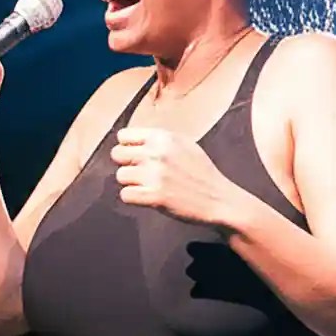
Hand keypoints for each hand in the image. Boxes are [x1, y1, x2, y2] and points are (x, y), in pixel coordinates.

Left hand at [111, 127, 241, 226]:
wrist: (219, 199)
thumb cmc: (202, 173)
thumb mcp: (185, 144)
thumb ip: (160, 140)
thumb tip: (134, 140)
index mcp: (164, 138)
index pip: (124, 135)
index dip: (127, 147)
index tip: (135, 156)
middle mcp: (157, 153)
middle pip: (117, 155)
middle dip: (126, 164)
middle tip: (139, 173)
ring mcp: (155, 175)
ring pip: (121, 176)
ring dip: (132, 183)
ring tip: (147, 186)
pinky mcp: (154, 196)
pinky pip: (125, 195)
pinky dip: (134, 198)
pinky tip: (147, 197)